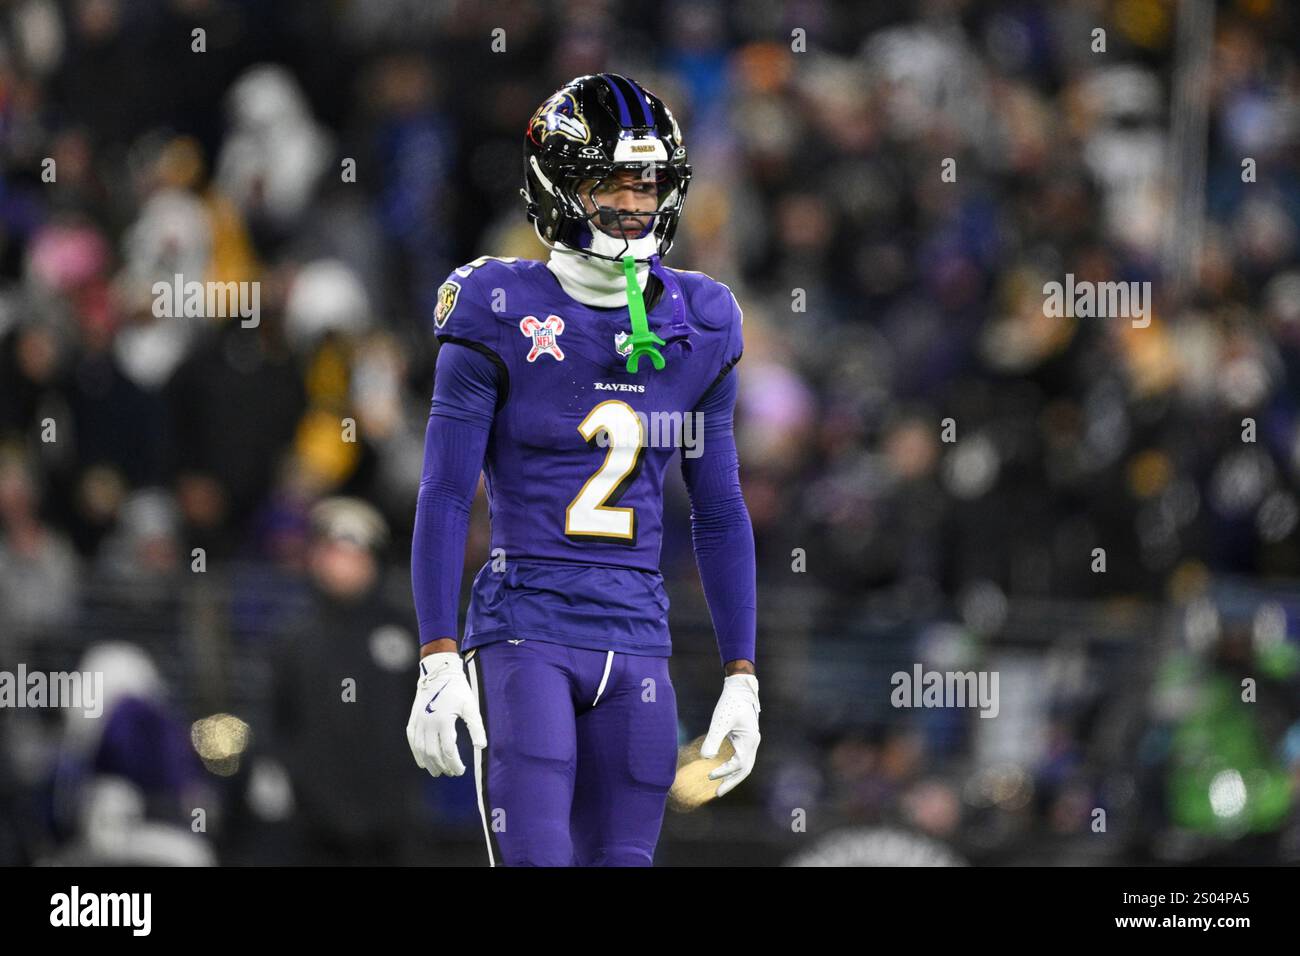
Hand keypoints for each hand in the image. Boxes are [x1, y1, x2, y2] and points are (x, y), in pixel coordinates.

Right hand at [406, 651, 486, 776]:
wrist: (439, 673)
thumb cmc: (458, 690)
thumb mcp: (470, 706)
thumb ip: (476, 727)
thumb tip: (481, 746)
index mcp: (443, 721)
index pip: (448, 750)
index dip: (455, 763)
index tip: (461, 770)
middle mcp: (428, 723)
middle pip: (433, 753)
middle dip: (443, 766)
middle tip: (452, 772)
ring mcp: (418, 722)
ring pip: (421, 750)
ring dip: (429, 764)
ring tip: (438, 772)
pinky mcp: (413, 720)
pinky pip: (412, 741)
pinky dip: (416, 754)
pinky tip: (423, 762)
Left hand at [701, 673, 760, 796]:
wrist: (739, 688)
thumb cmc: (730, 703)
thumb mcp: (720, 721)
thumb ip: (713, 739)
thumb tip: (705, 758)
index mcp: (749, 740)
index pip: (738, 764)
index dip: (724, 771)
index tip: (709, 775)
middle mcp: (752, 743)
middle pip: (745, 769)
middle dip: (731, 781)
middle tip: (718, 793)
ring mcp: (750, 740)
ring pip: (744, 764)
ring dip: (733, 775)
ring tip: (719, 785)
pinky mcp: (745, 737)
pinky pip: (741, 757)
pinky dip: (732, 766)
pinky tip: (722, 768)